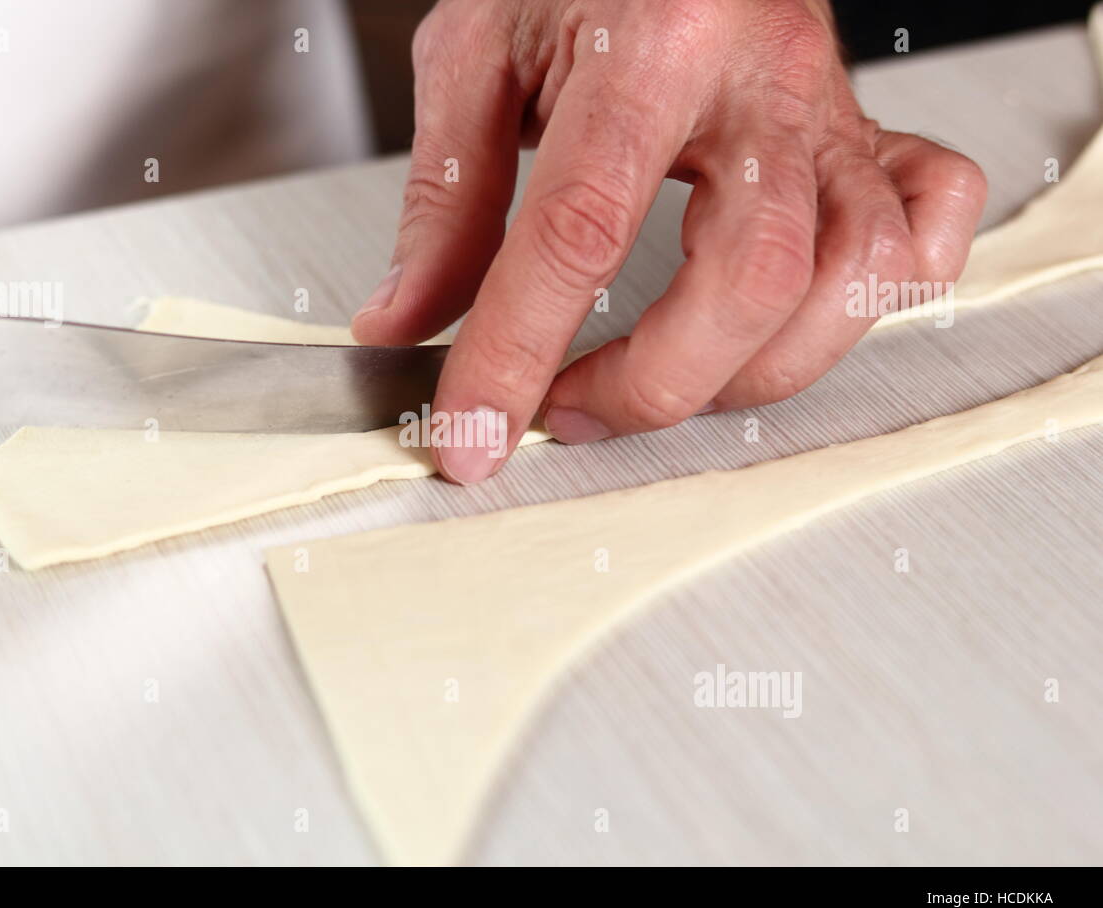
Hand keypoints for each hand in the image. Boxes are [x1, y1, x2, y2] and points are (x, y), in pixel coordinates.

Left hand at [352, 0, 985, 482]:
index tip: (471, 434)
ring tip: (666, 378)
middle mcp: (761, 80)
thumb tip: (407, 323)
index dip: (516, 357)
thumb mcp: (476, 51)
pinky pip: (931, 222)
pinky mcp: (868, 132)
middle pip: (752, 277)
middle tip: (568, 408)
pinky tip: (799, 316)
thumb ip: (444, 201)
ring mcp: (831, 111)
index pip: (578, 234)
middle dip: (654, 386)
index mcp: (650, 42)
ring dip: (758, 369)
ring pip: (854, 276)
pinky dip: (882, 295)